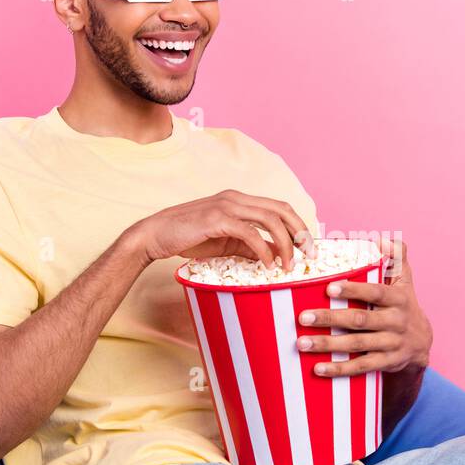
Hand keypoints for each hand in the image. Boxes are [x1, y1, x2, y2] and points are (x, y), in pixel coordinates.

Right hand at [130, 189, 316, 268]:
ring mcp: (227, 206)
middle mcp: (237, 198)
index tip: (308, 248)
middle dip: (300, 232)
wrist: (154, 235)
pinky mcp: (217, 218)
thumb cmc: (188, 238)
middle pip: (281, 209)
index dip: (298, 225)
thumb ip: (250, 247)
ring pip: (270, 219)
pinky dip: (264, 250)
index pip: (280, 207)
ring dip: (285, 244)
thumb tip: (274, 257)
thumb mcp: (226, 243)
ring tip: (288, 266)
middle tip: (310, 255)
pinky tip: (267, 266)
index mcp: (240, 200)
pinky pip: (250, 233)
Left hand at [295, 238, 431, 376]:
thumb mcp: (405, 279)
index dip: (353, 290)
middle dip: (330, 319)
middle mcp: (396, 322)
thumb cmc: (403, 304)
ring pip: (357, 345)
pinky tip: (318, 368)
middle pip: (360, 321)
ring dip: (328, 345)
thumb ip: (396, 256)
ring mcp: (391, 344)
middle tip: (303, 317)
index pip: (375, 293)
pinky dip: (339, 369)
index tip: (329, 288)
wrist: (422, 342)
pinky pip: (361, 366)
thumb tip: (381, 239)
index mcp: (398, 299)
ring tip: (302, 343)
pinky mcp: (386, 363)